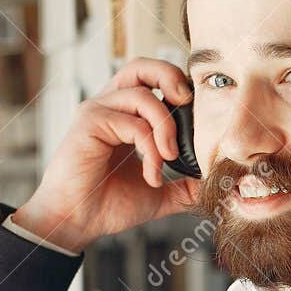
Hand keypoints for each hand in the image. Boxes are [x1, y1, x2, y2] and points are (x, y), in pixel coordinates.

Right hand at [12, 58, 200, 251]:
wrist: (76, 222)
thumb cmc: (108, 205)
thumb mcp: (158, 193)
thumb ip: (184, 185)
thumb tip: (214, 182)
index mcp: (124, 115)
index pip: (152, 80)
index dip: (177, 88)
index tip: (198, 117)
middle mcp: (109, 107)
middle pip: (142, 67)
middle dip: (171, 78)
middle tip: (189, 105)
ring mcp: (97, 111)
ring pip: (143, 96)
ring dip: (166, 128)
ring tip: (169, 158)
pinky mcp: (89, 123)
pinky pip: (133, 123)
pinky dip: (151, 148)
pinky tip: (151, 174)